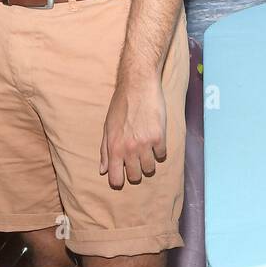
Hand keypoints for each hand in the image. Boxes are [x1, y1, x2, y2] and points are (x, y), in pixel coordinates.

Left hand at [99, 68, 166, 189]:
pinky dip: (160, 151)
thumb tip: (103, 171)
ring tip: (147, 151)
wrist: (138, 85)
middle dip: (136, 172)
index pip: (115, 179)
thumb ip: (105, 151)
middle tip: (137, 160)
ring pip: (150, 169)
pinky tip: (156, 140)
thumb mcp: (108, 127)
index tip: (123, 175)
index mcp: (114, 148)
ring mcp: (145, 144)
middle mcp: (129, 149)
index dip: (119, 180)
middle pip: (135, 177)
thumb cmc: (121, 105)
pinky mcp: (159, 137)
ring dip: (149, 162)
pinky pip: (162, 155)